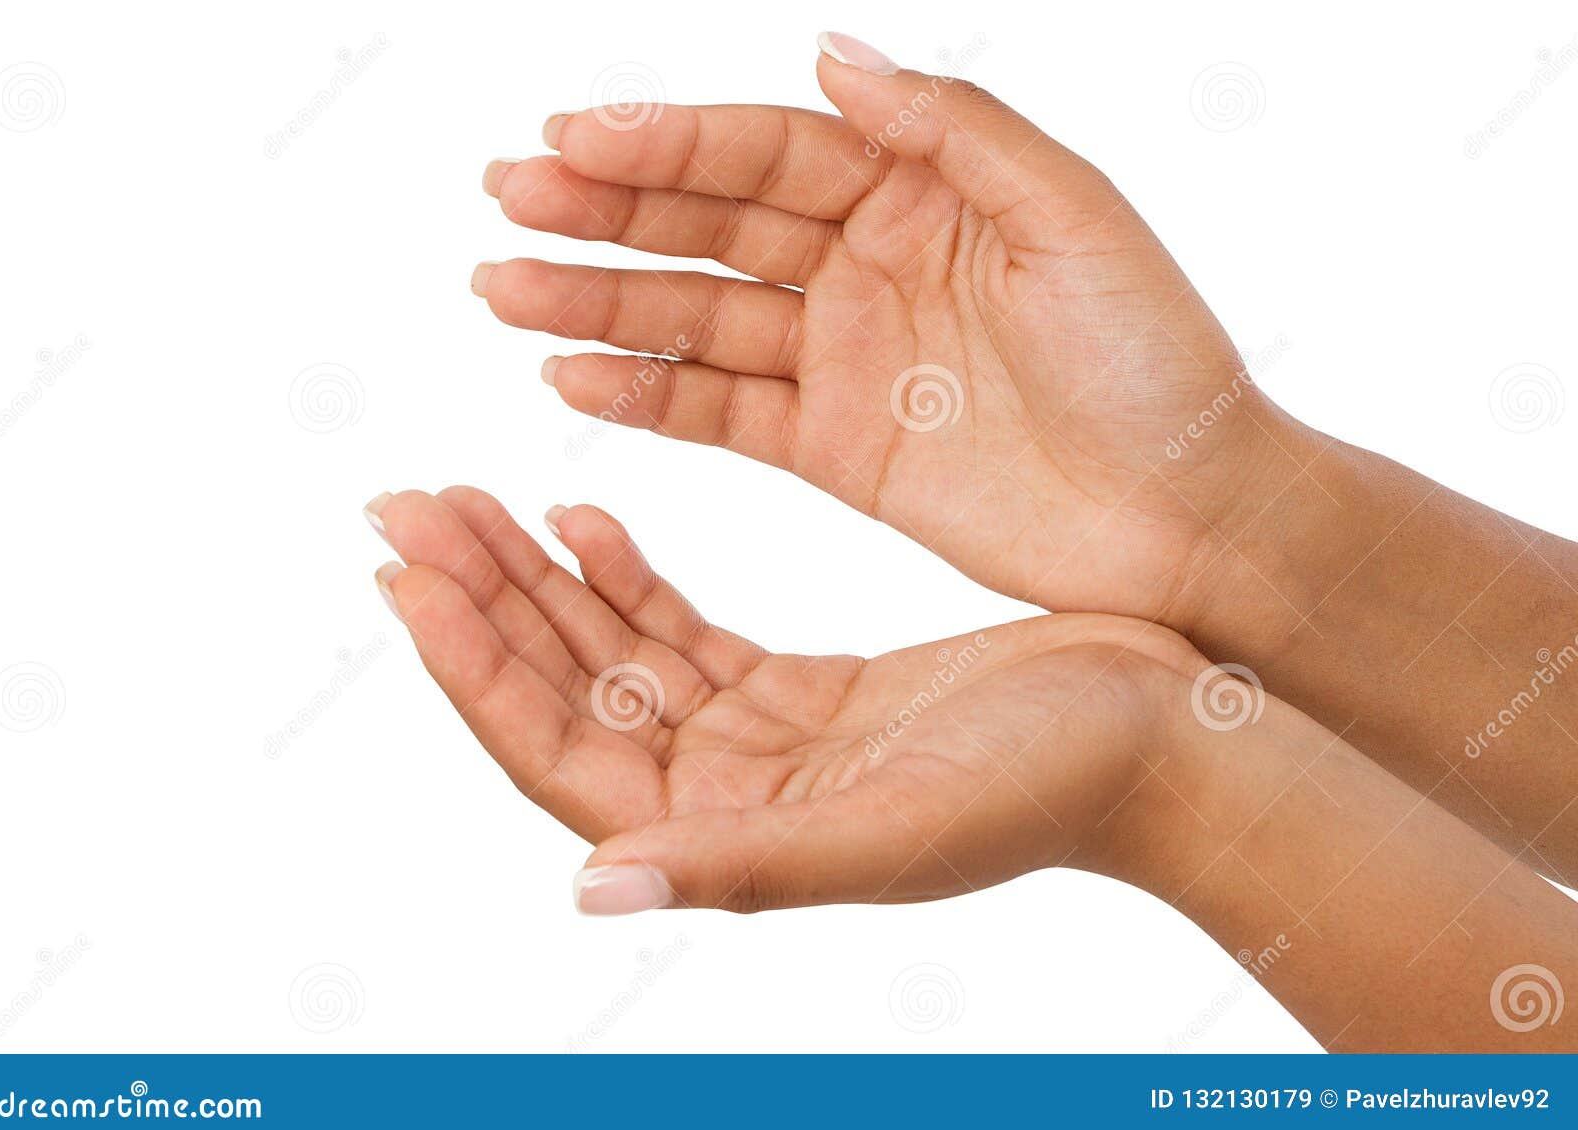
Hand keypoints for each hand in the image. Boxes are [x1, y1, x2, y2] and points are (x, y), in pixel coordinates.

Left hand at [365, 486, 1205, 911]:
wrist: (1158, 738)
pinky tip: (581, 516)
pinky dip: (624, 576)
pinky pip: (679, 632)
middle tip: (404, 508)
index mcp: (732, 840)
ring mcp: (758, 747)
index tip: (410, 574)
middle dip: (481, 602)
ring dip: (536, 580)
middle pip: (566, 695)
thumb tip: (595, 893)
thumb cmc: (1052, 784)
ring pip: (611, 654)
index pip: (561, 753)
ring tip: (467, 498)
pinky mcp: (800, 693)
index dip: (478, 668)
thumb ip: (745, 863)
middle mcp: (726, 800)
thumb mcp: (896, 822)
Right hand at [473, 32, 1297, 621]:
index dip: (671, 141)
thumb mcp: (1071, 218)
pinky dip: (645, 397)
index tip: (572, 139)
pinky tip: (570, 378)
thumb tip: (830, 48)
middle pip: (713, 224)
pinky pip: (720, 412)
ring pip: (698, 317)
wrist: (1189, 520)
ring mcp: (844, 357)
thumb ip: (954, 130)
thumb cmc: (1156, 362)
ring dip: (600, 303)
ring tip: (503, 290)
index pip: (771, 150)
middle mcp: (868, 264)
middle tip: (506, 200)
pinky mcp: (833, 448)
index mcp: (922, 191)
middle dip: (608, 211)